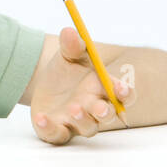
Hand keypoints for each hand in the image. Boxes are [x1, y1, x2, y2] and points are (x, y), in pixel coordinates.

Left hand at [30, 26, 132, 144]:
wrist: (45, 84)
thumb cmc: (66, 71)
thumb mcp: (68, 55)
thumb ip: (72, 46)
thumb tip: (70, 31)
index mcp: (104, 89)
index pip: (123, 94)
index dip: (125, 92)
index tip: (121, 86)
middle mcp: (94, 109)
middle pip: (107, 115)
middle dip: (105, 112)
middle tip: (99, 107)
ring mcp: (77, 122)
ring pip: (87, 128)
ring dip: (82, 120)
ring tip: (74, 108)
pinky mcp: (58, 130)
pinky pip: (56, 135)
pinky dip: (50, 129)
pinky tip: (41, 118)